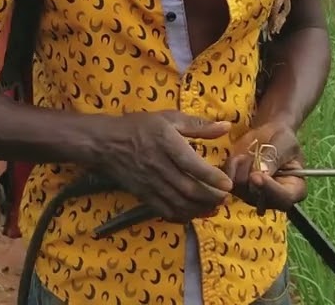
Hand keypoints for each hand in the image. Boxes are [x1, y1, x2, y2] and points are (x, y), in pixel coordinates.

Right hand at [91, 111, 233, 222]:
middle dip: (210, 197)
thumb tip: (226, 127)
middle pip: (188, 188)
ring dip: (199, 209)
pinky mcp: (144, 195)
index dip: (211, 176)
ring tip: (215, 206)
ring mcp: (150, 183)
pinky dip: (182, 216)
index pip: (191, 164)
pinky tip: (193, 213)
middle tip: (226, 197)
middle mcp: (158, 166)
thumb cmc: (140, 127)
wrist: (106, 144)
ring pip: (178, 203)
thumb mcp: (169, 118)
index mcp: (165, 143)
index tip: (228, 183)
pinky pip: (164, 210)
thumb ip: (198, 125)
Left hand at [222, 121, 306, 213]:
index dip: (269, 189)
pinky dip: (231, 166)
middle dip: (251, 174)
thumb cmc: (282, 139)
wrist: (267, 135)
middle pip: (258, 198)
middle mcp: (274, 199)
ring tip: (249, 154)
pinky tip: (239, 157)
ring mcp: (254, 197)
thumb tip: (261, 174)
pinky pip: (228, 181)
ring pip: (241, 189)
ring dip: (242, 167)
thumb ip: (274, 158)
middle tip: (254, 154)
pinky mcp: (238, 189)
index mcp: (295, 190)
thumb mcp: (284, 143)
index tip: (257, 175)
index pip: (284, 199)